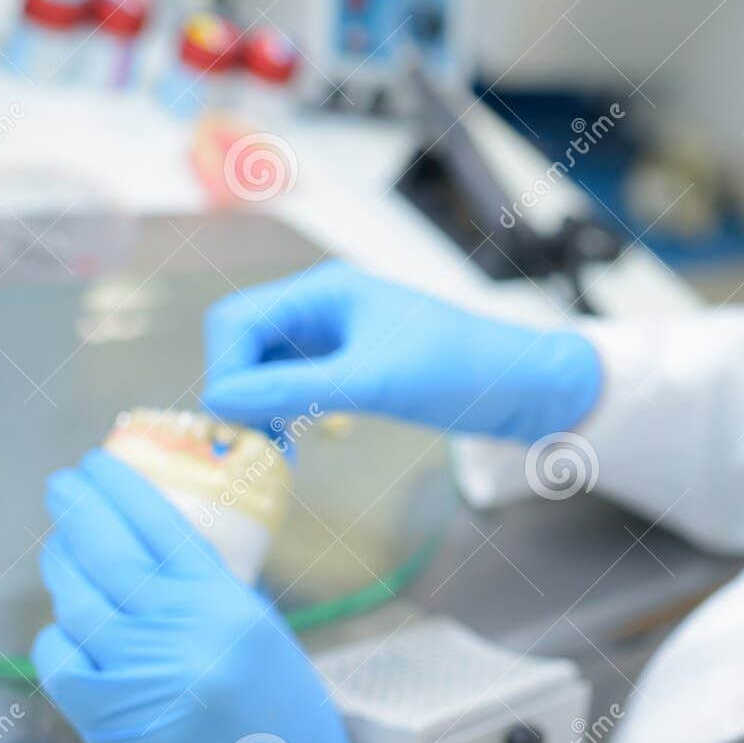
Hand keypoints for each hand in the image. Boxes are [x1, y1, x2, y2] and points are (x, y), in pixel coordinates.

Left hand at [30, 450, 371, 742]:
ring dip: (62, 568)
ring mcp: (140, 675)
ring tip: (61, 548)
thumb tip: (163, 556)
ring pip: (78, 601)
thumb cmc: (284, 730)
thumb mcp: (261, 640)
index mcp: (229, 607)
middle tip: (63, 485)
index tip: (100, 464)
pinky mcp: (107, 719)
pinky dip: (57, 638)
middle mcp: (183, 633)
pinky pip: (60, 660)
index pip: (163, 527)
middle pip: (110, 552)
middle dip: (77, 510)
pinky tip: (68, 628)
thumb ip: (212, 597)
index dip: (123, 489)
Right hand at [201, 260, 601, 443]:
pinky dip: (287, 411)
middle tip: (251, 444)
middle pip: (246, 343)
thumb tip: (219, 403)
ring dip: (261, 406)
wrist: (524, 386)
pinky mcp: (354, 364)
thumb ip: (294, 390)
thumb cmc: (457, 372)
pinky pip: (296, 383)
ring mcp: (338, 335)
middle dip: (239, 390)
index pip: (236, 321)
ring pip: (268, 367)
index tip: (234, 422)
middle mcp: (324, 306)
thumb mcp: (372, 382)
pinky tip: (297, 443)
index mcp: (325, 291)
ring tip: (275, 450)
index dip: (224, 370)